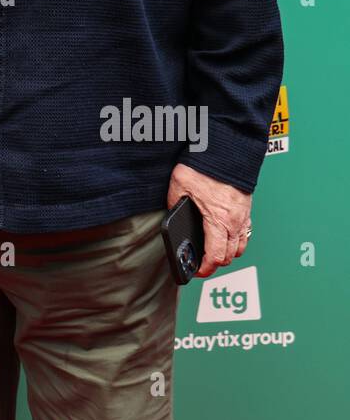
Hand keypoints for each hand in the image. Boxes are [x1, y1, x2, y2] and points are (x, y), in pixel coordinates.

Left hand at [167, 163, 252, 278]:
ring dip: (228, 252)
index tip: (196, 271)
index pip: (216, 256)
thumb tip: (172, 217)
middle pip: (230, 256)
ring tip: (213, 251)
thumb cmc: (204, 165)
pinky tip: (224, 235)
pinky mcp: (246, 207)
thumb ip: (175, 206)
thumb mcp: (179, 187)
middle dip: (215, 263)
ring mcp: (243, 215)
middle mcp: (235, 221)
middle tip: (201, 262)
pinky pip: (245, 232)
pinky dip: (236, 239)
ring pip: (240, 246)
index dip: (205, 269)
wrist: (225, 149)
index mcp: (219, 219)